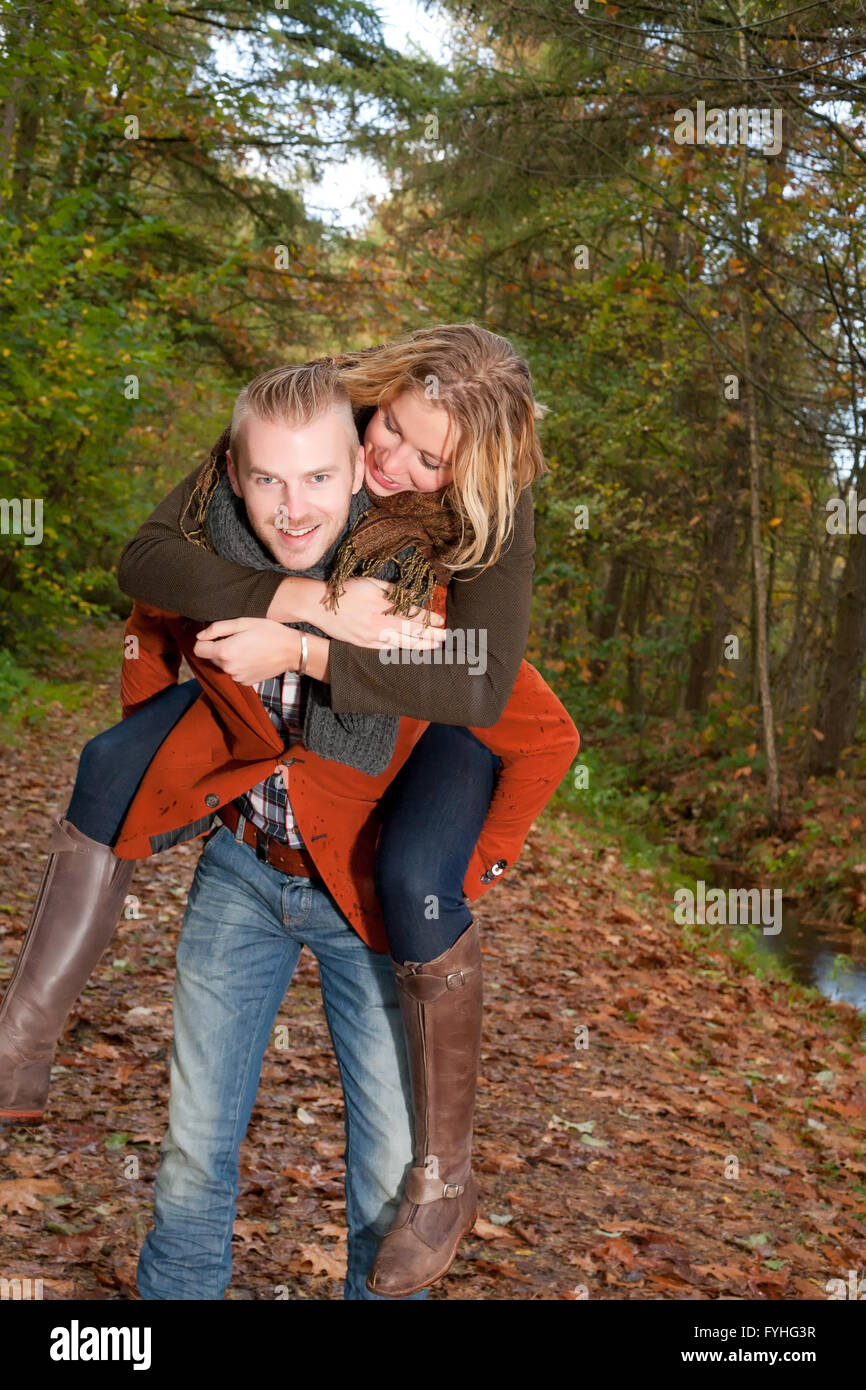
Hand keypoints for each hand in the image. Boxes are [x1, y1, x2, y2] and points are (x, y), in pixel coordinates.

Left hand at [194, 618, 298, 684]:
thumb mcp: (242, 622)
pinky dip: (239, 665)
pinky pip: (234, 672)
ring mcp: (237, 677)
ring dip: (229, 657)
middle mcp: (228, 668)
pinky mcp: (246, 682)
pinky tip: (252, 657)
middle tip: (237, 639)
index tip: (215, 636)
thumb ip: (217, 628)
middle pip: (211, 657)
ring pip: (223, 665)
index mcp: (225, 652)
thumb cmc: (268, 632)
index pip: (198, 650)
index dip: (204, 641)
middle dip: (218, 648)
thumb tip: (200, 635)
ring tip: (247, 648)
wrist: (291, 651)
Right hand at [316, 577, 446, 650]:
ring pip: (402, 643)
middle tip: (445, 637)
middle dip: (430, 635)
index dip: (429, 619)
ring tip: (435, 646)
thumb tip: (412, 596)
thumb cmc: (346, 591)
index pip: (412, 614)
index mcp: (382, 606)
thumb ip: (392, 590)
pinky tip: (412, 650)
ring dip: (420, 645)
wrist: (319, 606)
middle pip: (411, 631)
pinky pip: (387, 650)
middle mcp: (379, 623)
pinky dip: (401, 650)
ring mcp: (371, 637)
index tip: (441, 621)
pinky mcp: (364, 645)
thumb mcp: (370, 583)